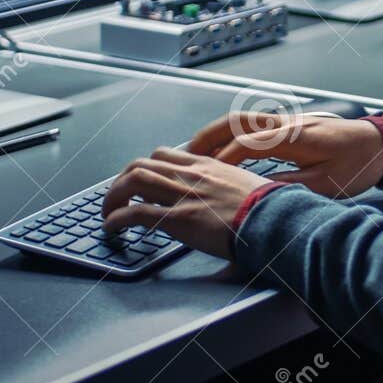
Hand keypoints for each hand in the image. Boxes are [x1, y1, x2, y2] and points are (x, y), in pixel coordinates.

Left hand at [100, 148, 271, 259]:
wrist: (275, 220)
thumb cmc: (269, 209)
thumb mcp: (248, 188)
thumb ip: (229, 188)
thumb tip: (225, 200)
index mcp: (208, 166)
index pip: (166, 154)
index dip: (147, 166)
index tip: (141, 181)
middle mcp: (191, 174)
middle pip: (143, 164)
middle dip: (123, 179)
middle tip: (117, 195)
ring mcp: (183, 194)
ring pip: (133, 181)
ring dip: (113, 196)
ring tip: (107, 211)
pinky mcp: (178, 218)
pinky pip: (135, 213)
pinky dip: (116, 219)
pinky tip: (111, 228)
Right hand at [188, 111, 382, 198]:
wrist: (382, 142)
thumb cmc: (359, 163)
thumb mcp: (327, 184)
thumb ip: (291, 187)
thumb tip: (257, 193)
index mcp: (294, 136)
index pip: (246, 143)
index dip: (222, 159)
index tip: (204, 175)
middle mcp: (286, 123)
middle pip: (235, 121)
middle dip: (206, 138)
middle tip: (184, 158)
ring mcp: (287, 121)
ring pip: (241, 119)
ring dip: (215, 134)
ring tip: (195, 153)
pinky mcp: (290, 125)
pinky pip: (252, 124)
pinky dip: (230, 134)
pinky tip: (223, 150)